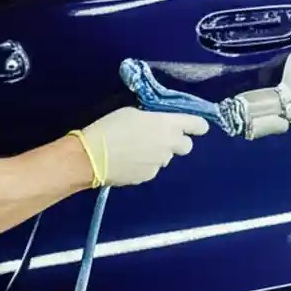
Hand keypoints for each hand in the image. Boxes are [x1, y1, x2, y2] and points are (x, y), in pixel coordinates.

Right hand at [78, 107, 209, 186]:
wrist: (92, 157)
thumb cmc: (110, 126)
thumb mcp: (133, 113)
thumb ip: (152, 119)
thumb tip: (157, 126)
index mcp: (167, 124)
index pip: (197, 124)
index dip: (198, 125)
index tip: (196, 126)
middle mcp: (169, 144)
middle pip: (187, 146)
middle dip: (178, 141)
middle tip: (161, 137)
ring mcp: (160, 163)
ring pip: (166, 157)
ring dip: (158, 153)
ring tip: (136, 149)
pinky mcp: (149, 176)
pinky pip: (153, 168)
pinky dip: (145, 164)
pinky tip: (129, 161)